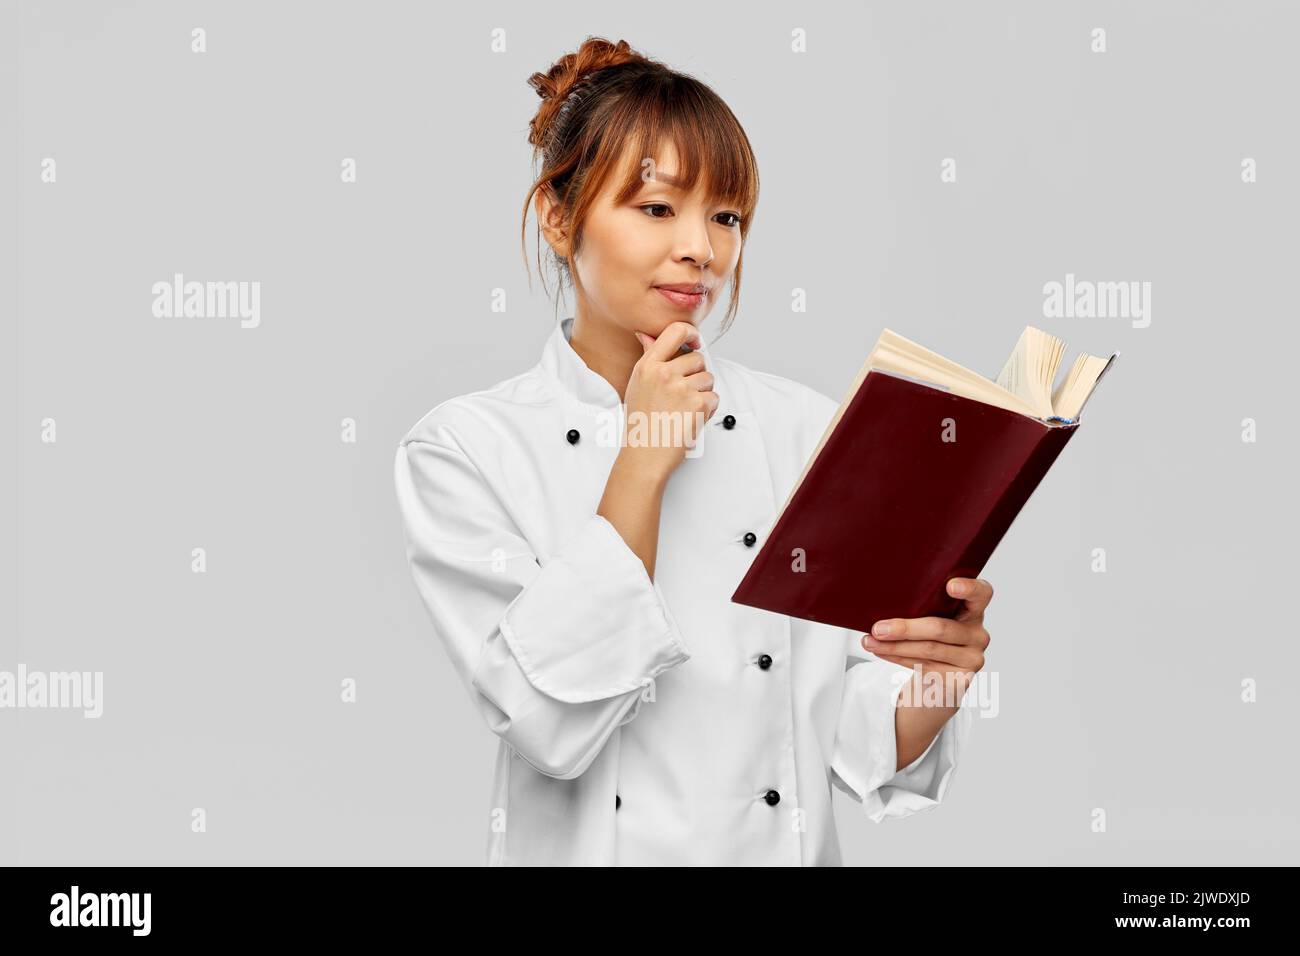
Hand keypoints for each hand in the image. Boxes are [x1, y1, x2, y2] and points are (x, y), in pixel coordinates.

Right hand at [621, 321, 718, 478]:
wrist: (644, 456)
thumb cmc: (641, 424)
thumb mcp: (637, 386)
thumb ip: (649, 358)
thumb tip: (647, 335)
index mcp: (647, 366)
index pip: (675, 331)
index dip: (692, 333)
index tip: (696, 342)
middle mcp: (663, 373)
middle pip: (698, 358)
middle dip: (697, 375)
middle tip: (683, 394)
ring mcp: (680, 388)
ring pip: (708, 378)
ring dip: (703, 394)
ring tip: (684, 409)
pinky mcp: (697, 403)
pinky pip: (714, 397)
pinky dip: (708, 410)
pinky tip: (690, 418)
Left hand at [860, 577, 992, 698]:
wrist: (939, 676)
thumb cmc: (930, 636)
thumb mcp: (931, 616)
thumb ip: (922, 605)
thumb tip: (880, 598)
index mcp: (974, 609)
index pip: (981, 593)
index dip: (968, 588)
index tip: (950, 586)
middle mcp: (978, 634)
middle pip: (940, 628)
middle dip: (905, 628)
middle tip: (877, 628)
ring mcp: (972, 658)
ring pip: (929, 650)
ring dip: (894, 646)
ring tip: (870, 641)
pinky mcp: (960, 680)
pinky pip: (925, 666)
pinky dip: (898, 658)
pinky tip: (881, 651)